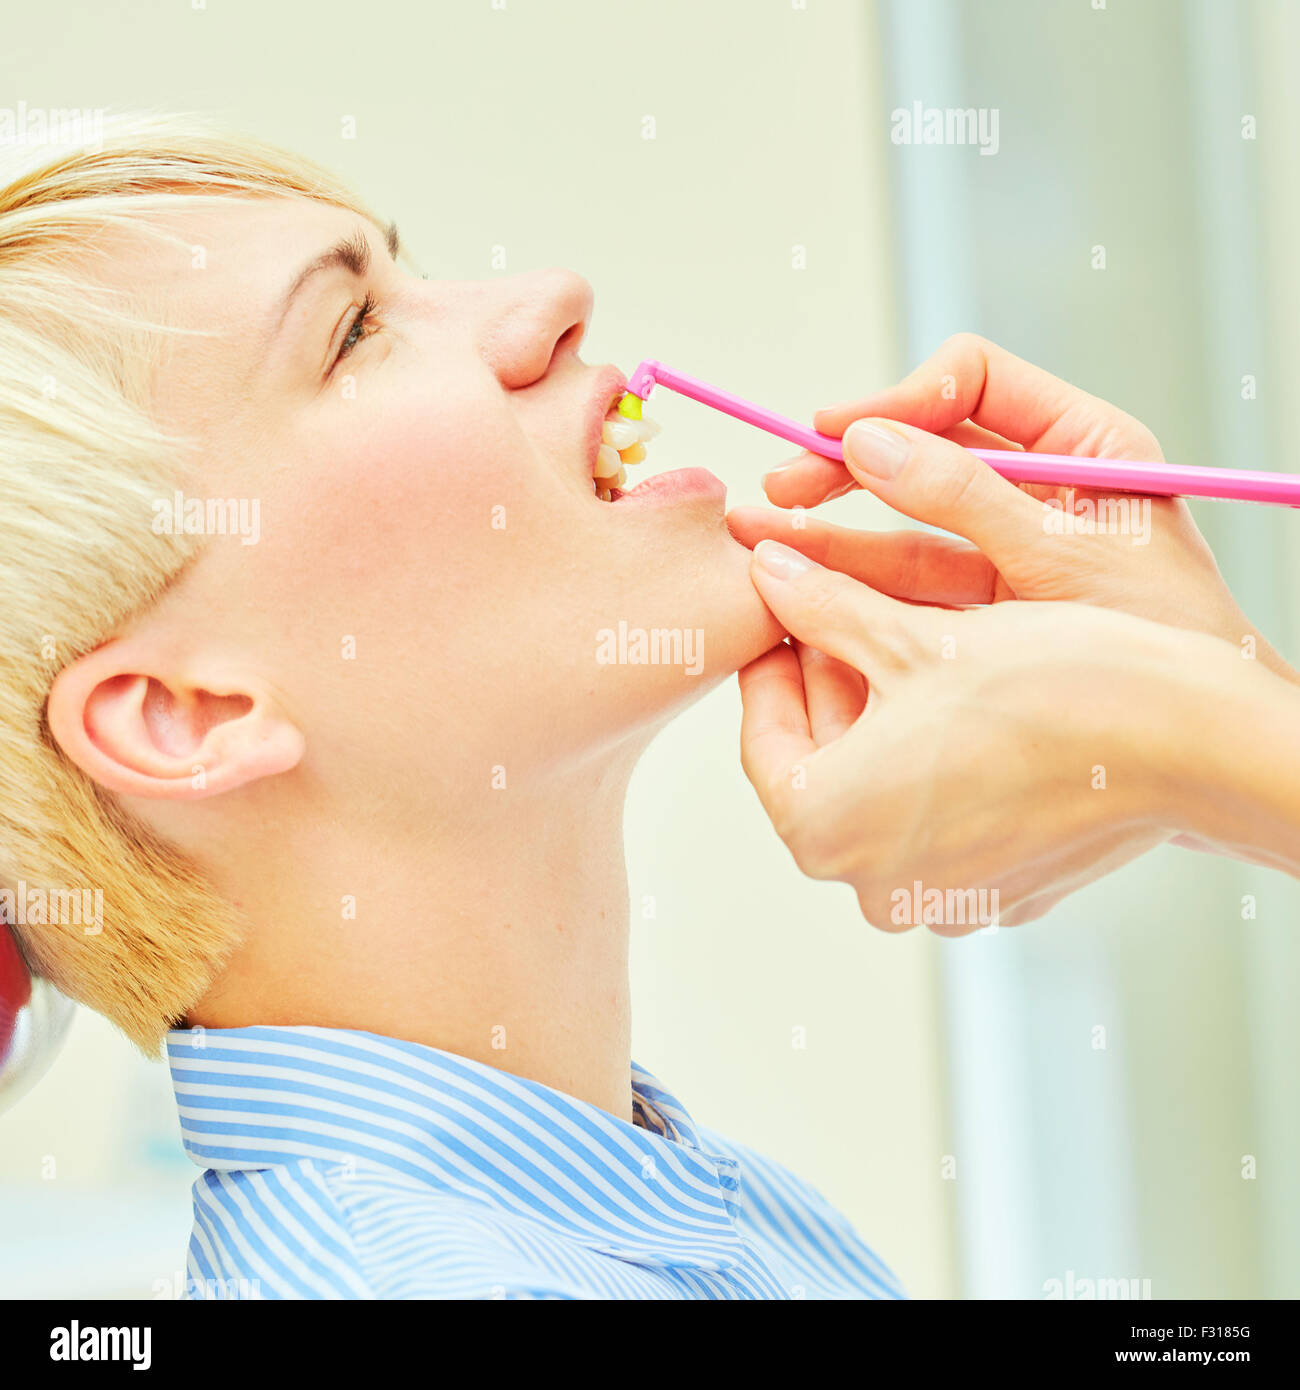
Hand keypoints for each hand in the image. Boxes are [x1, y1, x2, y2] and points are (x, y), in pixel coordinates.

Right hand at [728, 333, 1297, 686]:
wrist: (1210, 749)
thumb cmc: (1170, 641)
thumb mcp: (1064, 555)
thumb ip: (964, 496)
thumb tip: (866, 441)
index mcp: (1083, 446)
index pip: (975, 382)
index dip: (902, 398)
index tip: (838, 431)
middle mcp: (1040, 491)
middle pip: (925, 451)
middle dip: (848, 467)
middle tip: (783, 484)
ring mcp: (1010, 552)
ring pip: (908, 525)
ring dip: (834, 528)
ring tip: (761, 535)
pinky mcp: (986, 613)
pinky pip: (912, 587)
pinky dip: (858, 583)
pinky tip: (799, 582)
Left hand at [736, 539, 1248, 929]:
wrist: (1183, 743)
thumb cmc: (1044, 689)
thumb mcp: (913, 636)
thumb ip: (821, 606)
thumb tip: (768, 569)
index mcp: (825, 829)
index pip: (763, 735)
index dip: (772, 659)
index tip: (782, 608)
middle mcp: (871, 885)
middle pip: (823, 764)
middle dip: (828, 682)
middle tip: (836, 609)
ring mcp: (938, 899)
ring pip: (880, 789)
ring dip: (880, 716)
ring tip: (897, 638)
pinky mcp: (997, 894)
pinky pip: (938, 817)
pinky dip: (934, 759)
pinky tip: (957, 695)